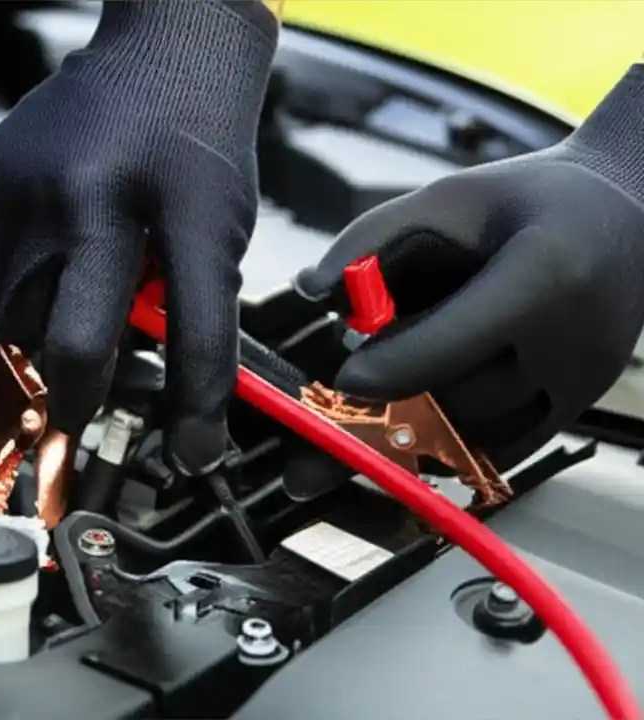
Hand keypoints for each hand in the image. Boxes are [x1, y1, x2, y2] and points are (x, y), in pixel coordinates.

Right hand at [0, 1, 278, 474]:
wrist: (164, 53)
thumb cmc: (198, 144)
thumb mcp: (218, 237)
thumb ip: (200, 332)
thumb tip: (194, 434)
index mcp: (112, 211)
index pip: (95, 343)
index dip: (117, 402)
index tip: (136, 436)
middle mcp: (46, 198)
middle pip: (32, 337)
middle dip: (69, 360)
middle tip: (106, 345)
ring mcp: (4, 185)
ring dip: (35, 323)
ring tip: (78, 290)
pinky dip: (3, 278)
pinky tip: (45, 254)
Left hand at [296, 66, 643, 470]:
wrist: (629, 213)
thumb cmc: (524, 200)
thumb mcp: (448, 198)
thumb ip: (372, 237)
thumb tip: (308, 289)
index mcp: (543, 274)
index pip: (452, 344)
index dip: (390, 370)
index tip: (343, 380)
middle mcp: (573, 339)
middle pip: (457, 398)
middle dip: (392, 402)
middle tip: (339, 402)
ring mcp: (581, 382)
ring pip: (474, 433)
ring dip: (415, 424)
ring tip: (378, 403)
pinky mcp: (579, 408)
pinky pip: (500, 451)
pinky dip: (449, 443)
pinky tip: (415, 420)